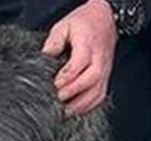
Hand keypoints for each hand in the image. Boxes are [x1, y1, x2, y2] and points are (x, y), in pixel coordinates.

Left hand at [42, 0, 117, 116]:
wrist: (105, 19)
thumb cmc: (84, 22)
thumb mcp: (64, 25)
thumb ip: (54, 41)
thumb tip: (44, 56)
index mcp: (89, 44)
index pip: (80, 63)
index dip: (67, 77)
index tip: (55, 85)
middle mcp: (100, 59)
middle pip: (92, 79)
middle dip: (74, 92)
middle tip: (59, 100)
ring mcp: (105, 70)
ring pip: (98, 91)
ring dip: (82, 104)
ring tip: (66, 112)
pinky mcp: (106, 77)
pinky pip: (101, 95)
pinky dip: (90, 105)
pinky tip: (77, 110)